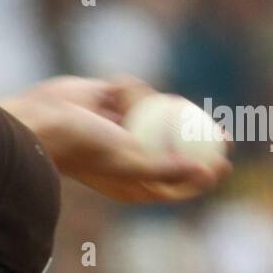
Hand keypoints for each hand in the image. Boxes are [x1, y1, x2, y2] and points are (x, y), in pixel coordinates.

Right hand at [2, 75, 230, 202]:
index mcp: (132, 182)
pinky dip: (130, 89)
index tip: (225, 161)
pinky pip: (138, 92)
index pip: (175, 182)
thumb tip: (207, 175)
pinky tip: (113, 91)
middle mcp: (130, 156)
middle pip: (175, 148)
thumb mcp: (131, 164)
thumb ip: (168, 171)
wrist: (46, 122)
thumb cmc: (86, 150)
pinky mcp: (114, 103)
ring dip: (147, 105)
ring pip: (158, 115)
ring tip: (125, 104)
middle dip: (201, 140)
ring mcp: (123, 129)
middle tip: (226, 131)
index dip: (204, 174)